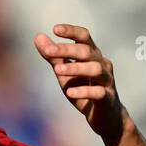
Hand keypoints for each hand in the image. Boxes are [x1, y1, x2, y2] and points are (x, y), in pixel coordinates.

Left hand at [33, 24, 125, 144]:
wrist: (104, 116)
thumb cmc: (83, 90)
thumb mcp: (64, 73)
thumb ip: (53, 56)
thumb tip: (38, 36)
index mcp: (92, 56)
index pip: (84, 37)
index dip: (71, 31)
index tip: (55, 29)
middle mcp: (102, 64)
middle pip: (87, 51)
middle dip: (67, 50)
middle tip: (48, 51)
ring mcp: (107, 81)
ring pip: (95, 69)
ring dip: (76, 68)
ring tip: (57, 71)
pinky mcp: (107, 98)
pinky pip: (98, 92)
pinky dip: (84, 91)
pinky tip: (70, 92)